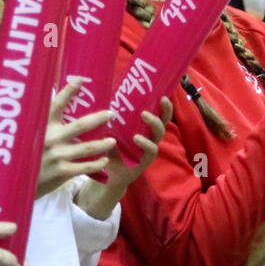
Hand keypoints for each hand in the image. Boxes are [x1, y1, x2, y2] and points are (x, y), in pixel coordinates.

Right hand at [35, 78, 116, 198]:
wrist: (16, 183)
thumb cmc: (26, 155)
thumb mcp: (29, 136)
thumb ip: (41, 124)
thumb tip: (54, 103)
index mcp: (42, 126)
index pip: (56, 104)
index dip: (68, 91)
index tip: (81, 80)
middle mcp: (50, 138)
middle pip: (80, 125)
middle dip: (98, 118)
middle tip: (110, 114)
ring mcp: (56, 156)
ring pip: (87, 148)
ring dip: (102, 144)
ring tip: (112, 141)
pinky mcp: (61, 172)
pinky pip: (84, 167)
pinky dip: (97, 164)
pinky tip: (104, 160)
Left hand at [77, 99, 172, 220]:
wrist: (108, 173)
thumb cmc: (109, 147)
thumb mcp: (110, 130)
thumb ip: (110, 117)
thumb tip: (99, 95)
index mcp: (143, 126)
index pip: (157, 112)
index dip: (162, 103)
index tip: (162, 92)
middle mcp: (150, 135)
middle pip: (164, 120)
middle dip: (165, 109)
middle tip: (161, 100)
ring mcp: (150, 147)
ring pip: (159, 133)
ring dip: (154, 123)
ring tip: (144, 115)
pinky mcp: (146, 159)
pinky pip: (151, 150)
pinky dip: (145, 143)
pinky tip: (137, 138)